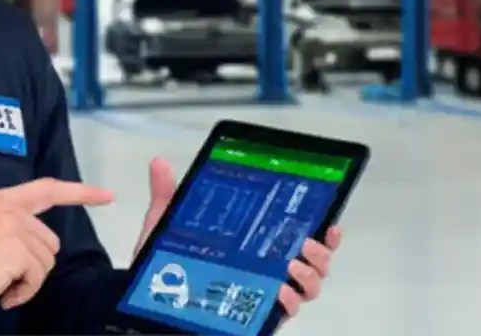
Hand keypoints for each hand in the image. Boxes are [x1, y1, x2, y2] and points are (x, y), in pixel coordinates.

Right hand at [0, 177, 113, 332]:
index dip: (80, 193)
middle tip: (3, 277)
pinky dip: (24, 292)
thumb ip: (5, 226)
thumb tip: (32, 243)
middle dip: (34, 265)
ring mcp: (12, 227)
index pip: (47, 189)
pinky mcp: (16, 250)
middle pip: (50, 240)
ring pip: (46, 261)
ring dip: (27, 280)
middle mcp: (6, 207)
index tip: (105, 195)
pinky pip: (38, 277)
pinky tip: (2, 294)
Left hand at [129, 157, 343, 326]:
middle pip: (314, 263)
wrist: (151, 306)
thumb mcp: (167, 226)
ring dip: (310, 275)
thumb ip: (168, 195)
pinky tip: (281, 291)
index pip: (298, 235)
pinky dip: (290, 301)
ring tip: (292, 266)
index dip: (322, 230)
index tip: (329, 221)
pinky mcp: (260, 317)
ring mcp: (266, 295)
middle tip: (307, 242)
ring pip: (309, 288)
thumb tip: (160, 163)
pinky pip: (288, 312)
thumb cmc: (167, 268)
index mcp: (257, 245)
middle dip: (322, 252)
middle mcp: (268, 271)